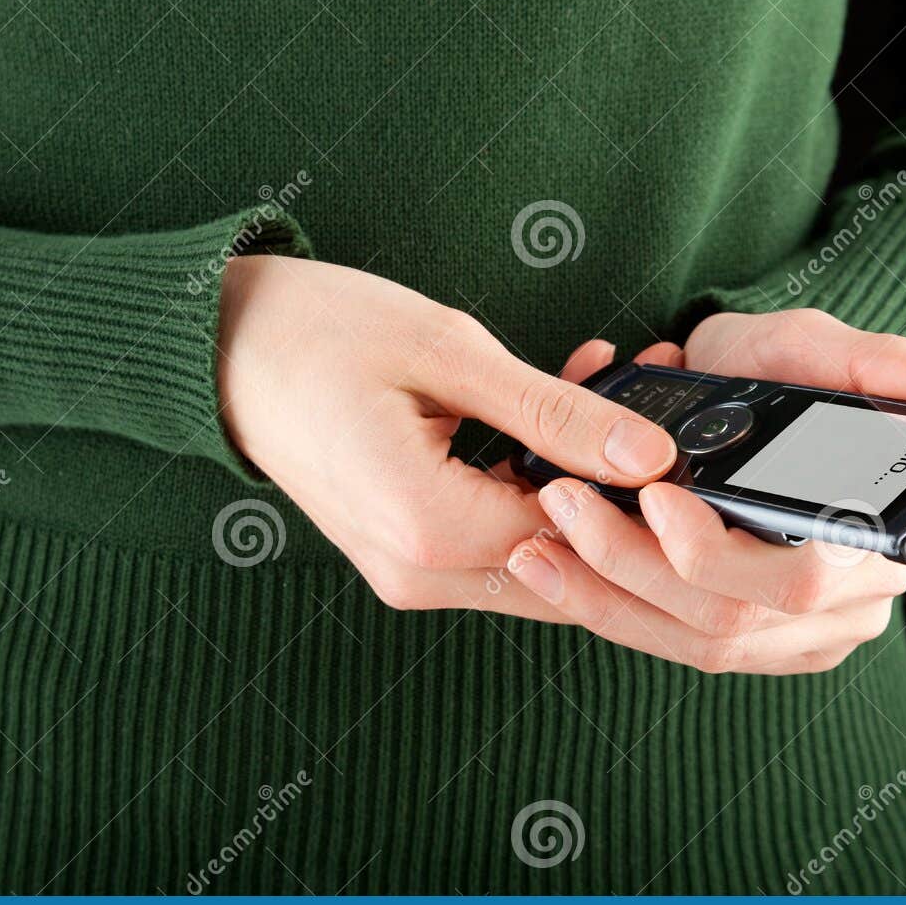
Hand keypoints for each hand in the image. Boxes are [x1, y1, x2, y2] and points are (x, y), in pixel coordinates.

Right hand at [216, 254, 677, 622]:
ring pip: (542, 558)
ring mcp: (409, 572)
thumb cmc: (320, 332)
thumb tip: (649, 454)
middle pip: (571, 571)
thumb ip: (553, 413)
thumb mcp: (449, 354)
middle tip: (657, 404)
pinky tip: (554, 413)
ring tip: (608, 386)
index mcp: (430, 529)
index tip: (683, 426)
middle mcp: (420, 573)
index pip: (583, 541)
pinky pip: (498, 538)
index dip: (645, 493)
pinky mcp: (406, 553)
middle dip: (623, 496)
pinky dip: (536, 486)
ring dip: (582, 486)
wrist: (222, 346)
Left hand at [506, 308, 905, 674]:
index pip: (802, 581)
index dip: (723, 554)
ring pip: (683, 641)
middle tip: (564, 502)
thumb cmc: (775, 366)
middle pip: (729, 622)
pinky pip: (659, 639)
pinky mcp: (724, 637)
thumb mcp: (812, 344)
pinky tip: (543, 563)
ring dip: (598, 593)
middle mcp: (838, 607)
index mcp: (872, 545)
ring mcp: (780, 635)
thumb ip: (871, 359)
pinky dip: (595, 603)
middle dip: (634, 566)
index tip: (654, 498)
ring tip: (532, 542)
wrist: (732, 391)